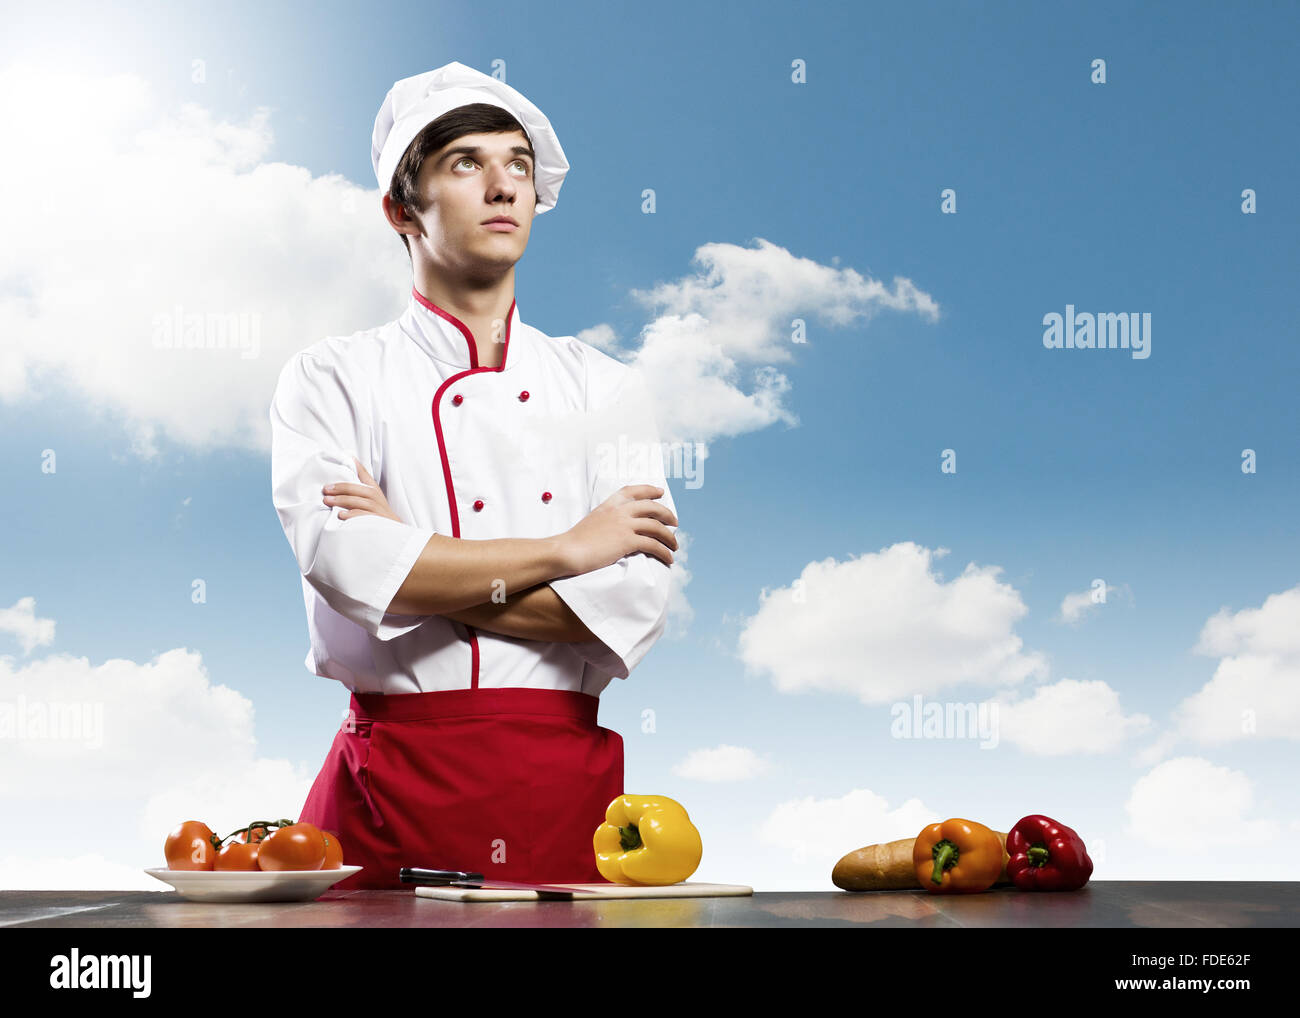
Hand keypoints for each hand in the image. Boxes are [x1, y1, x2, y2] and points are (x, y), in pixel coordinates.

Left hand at [322, 458, 403, 523]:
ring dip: (342, 501)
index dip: (354, 466)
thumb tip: (350, 458)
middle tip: (325, 490)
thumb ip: (361, 479)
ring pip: (360, 502)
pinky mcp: (377, 522)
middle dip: (340, 488)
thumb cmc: (377, 511)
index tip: (340, 461)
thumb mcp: (372, 495)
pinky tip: (340, 515)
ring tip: (328, 501)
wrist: (393, 533)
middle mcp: (377, 498)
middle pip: (358, 489)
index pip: (364, 475)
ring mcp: (378, 510)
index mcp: (374, 489)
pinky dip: (352, 515)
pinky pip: (364, 517)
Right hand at [559, 484, 677, 573]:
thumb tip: (619, 527)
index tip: (660, 492)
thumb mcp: (593, 521)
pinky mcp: (627, 541)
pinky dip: (664, 552)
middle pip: (652, 508)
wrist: (568, 551)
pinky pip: (653, 545)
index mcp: (610, 505)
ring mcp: (624, 525)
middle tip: (675, 522)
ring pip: (656, 527)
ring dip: (669, 537)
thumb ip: (607, 519)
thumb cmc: (576, 541)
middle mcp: (619, 511)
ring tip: (674, 546)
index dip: (649, 489)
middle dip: (667, 514)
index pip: (632, 491)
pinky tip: (668, 558)